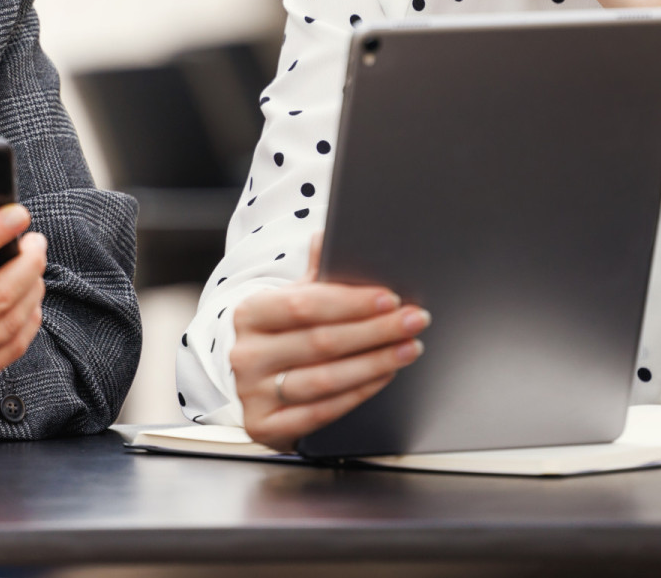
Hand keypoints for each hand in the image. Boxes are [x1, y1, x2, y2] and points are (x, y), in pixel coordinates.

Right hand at [231, 234, 428, 451]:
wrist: (257, 381)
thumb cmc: (284, 334)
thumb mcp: (292, 299)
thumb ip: (316, 272)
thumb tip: (332, 235)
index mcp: (249, 313)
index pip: (304, 305)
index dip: (351, 303)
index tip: (390, 298)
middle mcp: (245, 353)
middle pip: (320, 342)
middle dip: (376, 331)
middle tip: (415, 321)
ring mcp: (251, 393)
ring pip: (324, 380)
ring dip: (375, 364)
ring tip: (409, 348)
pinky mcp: (264, 426)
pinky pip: (320, 413)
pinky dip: (358, 394)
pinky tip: (384, 376)